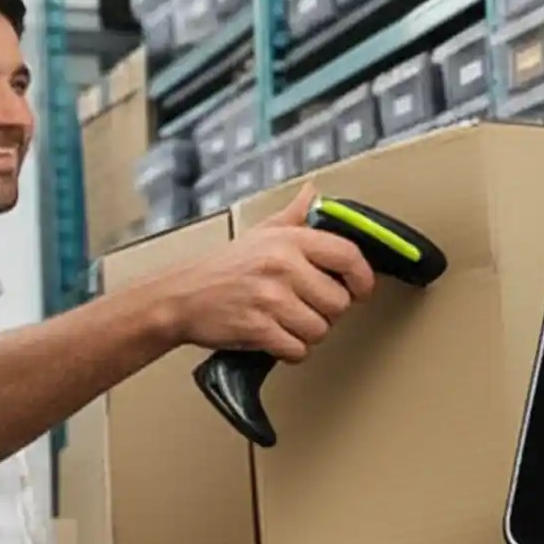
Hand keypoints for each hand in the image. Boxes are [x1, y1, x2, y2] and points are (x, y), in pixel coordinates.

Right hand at [153, 183, 376, 361]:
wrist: (180, 296)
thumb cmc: (225, 267)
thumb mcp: (261, 233)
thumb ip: (293, 216)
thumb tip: (314, 193)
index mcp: (289, 240)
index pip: (348, 255)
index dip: (363, 278)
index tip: (361, 290)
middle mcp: (282, 265)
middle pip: (339, 303)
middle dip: (328, 312)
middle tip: (305, 307)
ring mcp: (270, 297)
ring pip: (320, 330)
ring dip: (307, 333)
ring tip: (286, 321)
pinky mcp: (258, 327)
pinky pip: (298, 350)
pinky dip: (290, 350)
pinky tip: (275, 336)